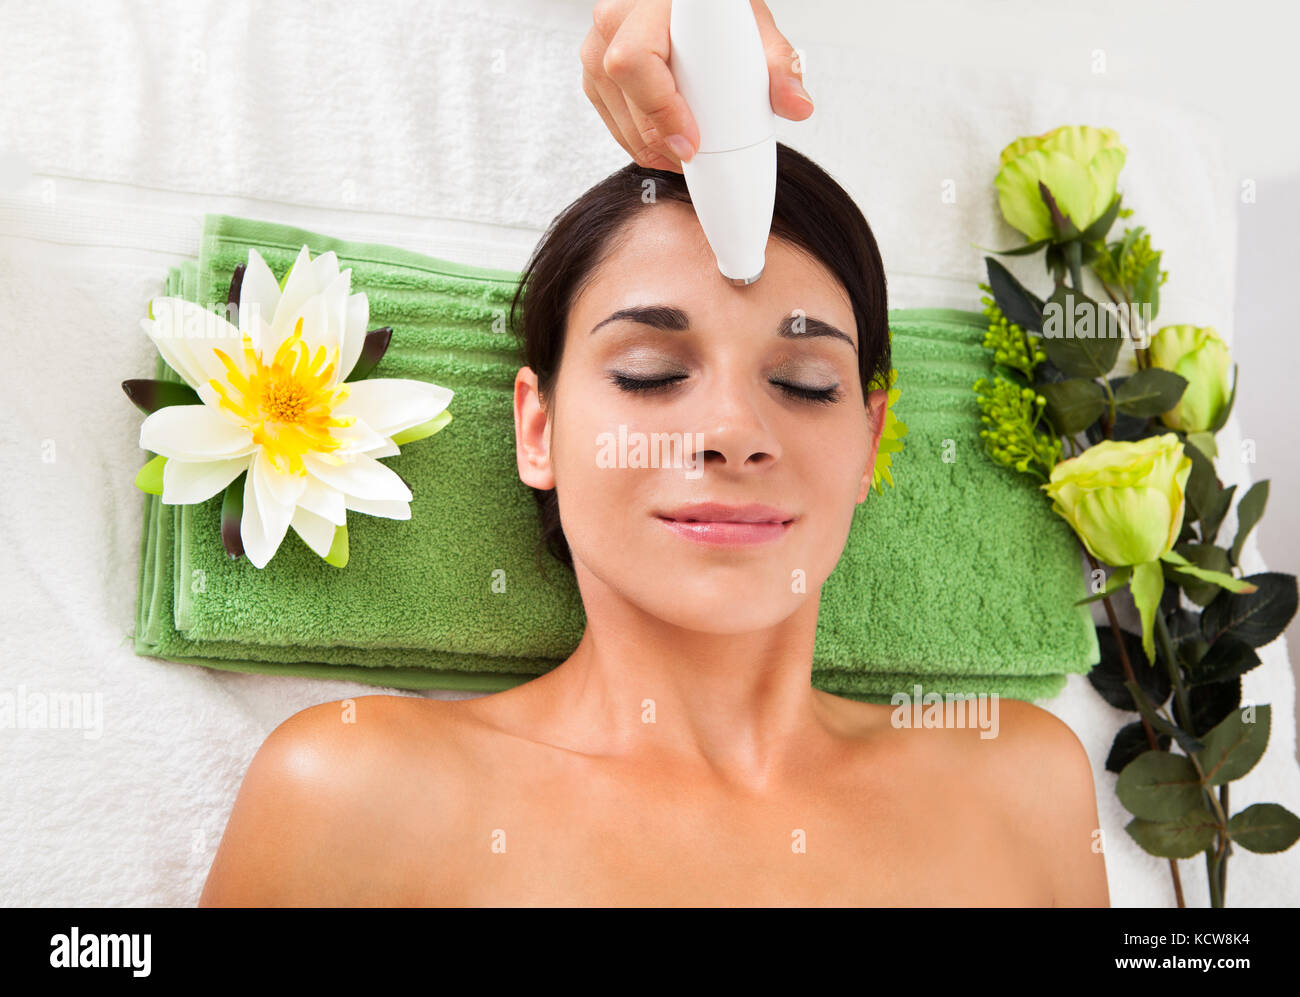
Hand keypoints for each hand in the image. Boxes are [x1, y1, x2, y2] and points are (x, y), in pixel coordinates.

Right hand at [580, 0, 812, 171]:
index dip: (660, 109)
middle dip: (655, 137)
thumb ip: (778, 66)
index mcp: (654, 2)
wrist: (697, 7)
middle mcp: (617, 17)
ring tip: (683, 155)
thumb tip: (798, 106)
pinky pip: (606, 110)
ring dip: (643, 142)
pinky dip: (633, 136)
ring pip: (608, 104)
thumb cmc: (722, 12)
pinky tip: (663, 144)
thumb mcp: (755, 29)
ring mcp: (599, 41)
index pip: (634, 60)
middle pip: (618, 87)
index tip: (690, 142)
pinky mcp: (595, 65)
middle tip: (692, 157)